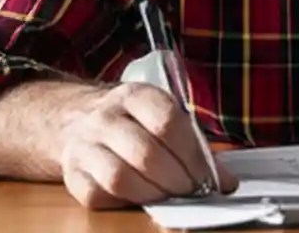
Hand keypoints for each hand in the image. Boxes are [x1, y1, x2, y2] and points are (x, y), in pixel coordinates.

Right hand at [57, 82, 238, 208]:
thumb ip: (194, 145)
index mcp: (135, 95)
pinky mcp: (71, 174)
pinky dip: (124, 202)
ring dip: (152, 194)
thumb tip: (226, 182)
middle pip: (146, 153)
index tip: (208, 176)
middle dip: (177, 179)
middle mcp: (106, 117)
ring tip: (169, 197)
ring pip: (120, 177)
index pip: (167, 121)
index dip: (192, 154)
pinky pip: (97, 195)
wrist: (73, 119)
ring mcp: (84, 145)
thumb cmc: (132, 121)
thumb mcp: (161, 116)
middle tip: (192, 191)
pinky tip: (139, 197)